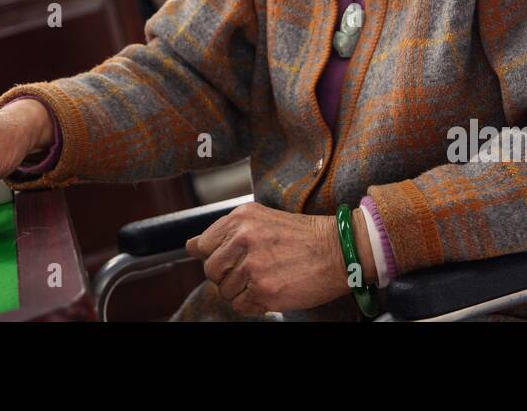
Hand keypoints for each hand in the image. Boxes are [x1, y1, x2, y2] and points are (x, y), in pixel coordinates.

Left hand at [185, 203, 373, 316]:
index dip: (216, 256)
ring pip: (224, 291)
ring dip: (241, 291)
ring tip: (265, 279)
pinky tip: (270, 290)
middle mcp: (243, 239)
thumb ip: (224, 231)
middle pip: (211, 270)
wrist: (337, 250)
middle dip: (226, 276)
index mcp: (240, 218)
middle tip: (251, 271)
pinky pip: (241, 306)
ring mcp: (253, 266)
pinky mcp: (264, 290)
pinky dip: (252, 304)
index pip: (202, 245)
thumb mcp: (260, 220)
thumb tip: (189, 246)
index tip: (230, 259)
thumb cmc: (302, 236)